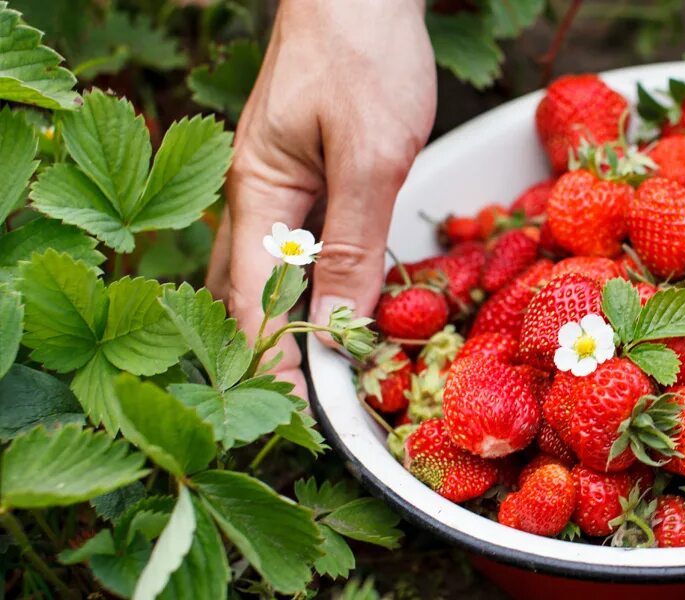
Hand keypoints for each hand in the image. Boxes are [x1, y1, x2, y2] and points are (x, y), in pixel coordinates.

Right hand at [207, 0, 435, 398]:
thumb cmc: (363, 53)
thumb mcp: (370, 156)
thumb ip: (353, 244)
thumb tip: (336, 328)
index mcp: (258, 197)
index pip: (253, 305)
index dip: (275, 366)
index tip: (306, 418)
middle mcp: (258, 200)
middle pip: (254, 300)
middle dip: (278, 358)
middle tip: (318, 412)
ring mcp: (282, 189)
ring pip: (278, 277)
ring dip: (298, 326)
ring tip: (331, 378)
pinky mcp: (312, 178)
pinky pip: (307, 247)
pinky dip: (323, 286)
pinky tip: (345, 309)